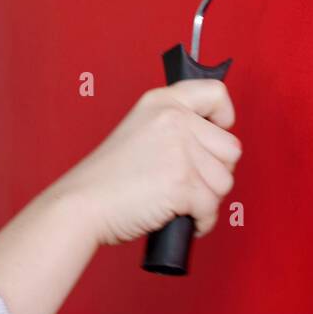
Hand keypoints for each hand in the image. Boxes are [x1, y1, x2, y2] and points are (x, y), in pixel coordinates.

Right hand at [53, 80, 241, 245]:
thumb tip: (216, 144)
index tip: (216, 133)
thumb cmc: (108, 178)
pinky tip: (182, 217)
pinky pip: (212, 208)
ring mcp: (180, 151)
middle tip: (189, 182)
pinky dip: (202, 221)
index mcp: (162, 102)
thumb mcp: (141, 130)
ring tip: (180, 201)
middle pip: (231, 148)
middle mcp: (174, 120)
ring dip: (208, 200)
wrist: (81, 204)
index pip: (216, 92)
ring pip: (225, 181)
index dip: (224, 117)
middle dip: (216, 172)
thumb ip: (176, 127)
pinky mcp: (182, 183)